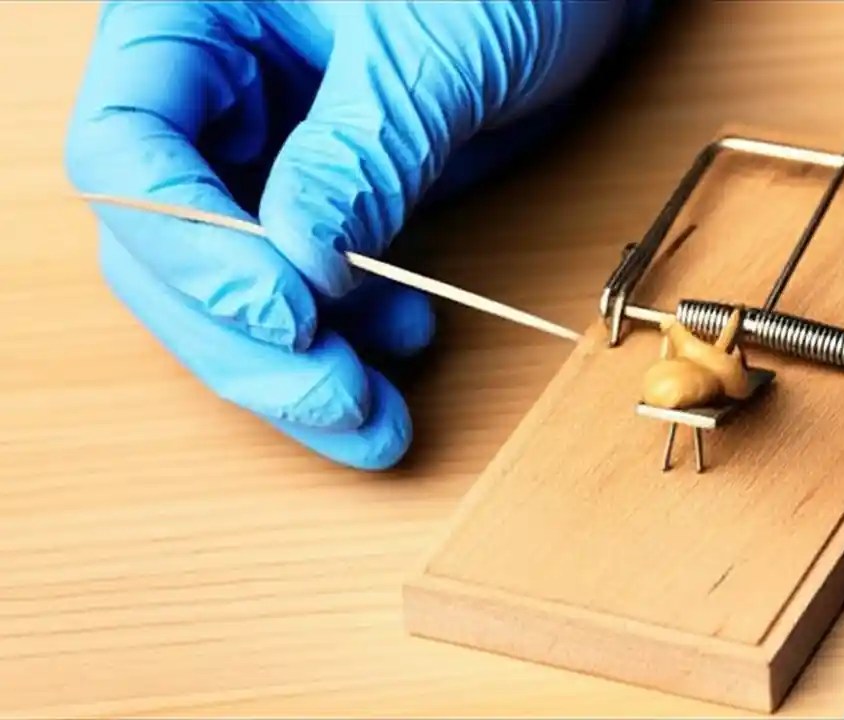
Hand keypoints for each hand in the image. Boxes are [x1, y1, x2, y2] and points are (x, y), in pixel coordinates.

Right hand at [64, 1, 638, 468]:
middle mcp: (212, 95)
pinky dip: (352, 337)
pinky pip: (310, 289)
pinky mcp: (328, 199)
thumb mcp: (428, 52)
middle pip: (167, 246)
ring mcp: (266, 155)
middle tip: (335, 399)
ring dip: (299, 366)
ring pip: (235, 289)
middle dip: (250, 340)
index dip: (192, 247)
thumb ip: (358, 153)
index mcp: (192, 19)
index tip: (290, 312)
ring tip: (378, 414)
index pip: (125, 150)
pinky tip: (409, 346)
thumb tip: (302, 265)